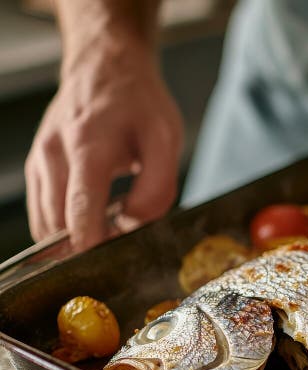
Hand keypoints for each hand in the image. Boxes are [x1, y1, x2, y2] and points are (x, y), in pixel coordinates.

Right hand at [25, 42, 182, 249]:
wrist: (105, 67)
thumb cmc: (138, 103)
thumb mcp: (166, 139)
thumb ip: (157, 185)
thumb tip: (133, 221)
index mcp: (89, 147)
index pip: (78, 210)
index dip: (91, 243)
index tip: (107, 259)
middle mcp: (55, 155)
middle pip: (57, 224)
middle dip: (86, 246)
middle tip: (118, 245)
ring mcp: (40, 160)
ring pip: (45, 224)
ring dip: (72, 239)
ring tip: (107, 230)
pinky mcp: (36, 166)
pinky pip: (41, 212)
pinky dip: (62, 227)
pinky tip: (89, 220)